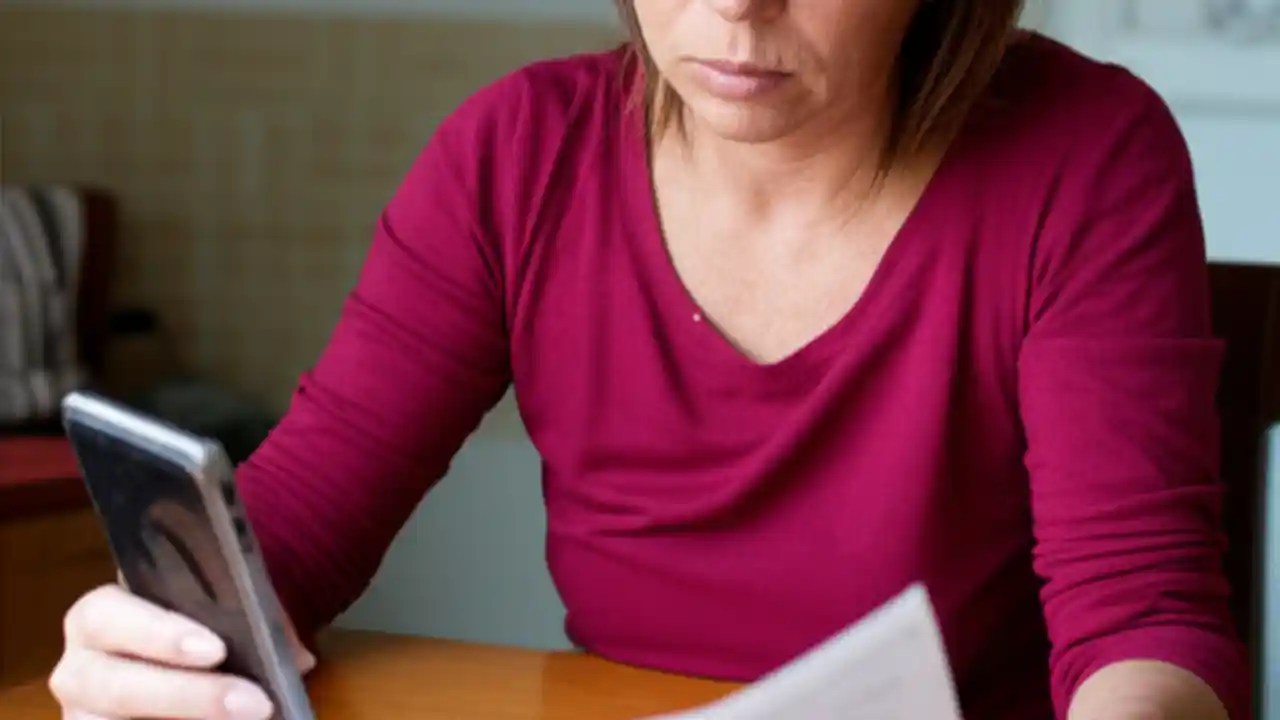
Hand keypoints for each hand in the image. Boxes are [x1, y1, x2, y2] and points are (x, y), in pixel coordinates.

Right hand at [49, 583, 316, 719]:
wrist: (169, 676)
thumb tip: (296, 659)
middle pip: (114, 684)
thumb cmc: (192, 636)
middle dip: (189, 695)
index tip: (217, 649)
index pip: (106, 616)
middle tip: (255, 702)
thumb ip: (254, 624)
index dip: (159, 633)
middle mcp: (78, 670)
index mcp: (99, 618)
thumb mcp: (219, 619)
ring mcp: (82, 718)